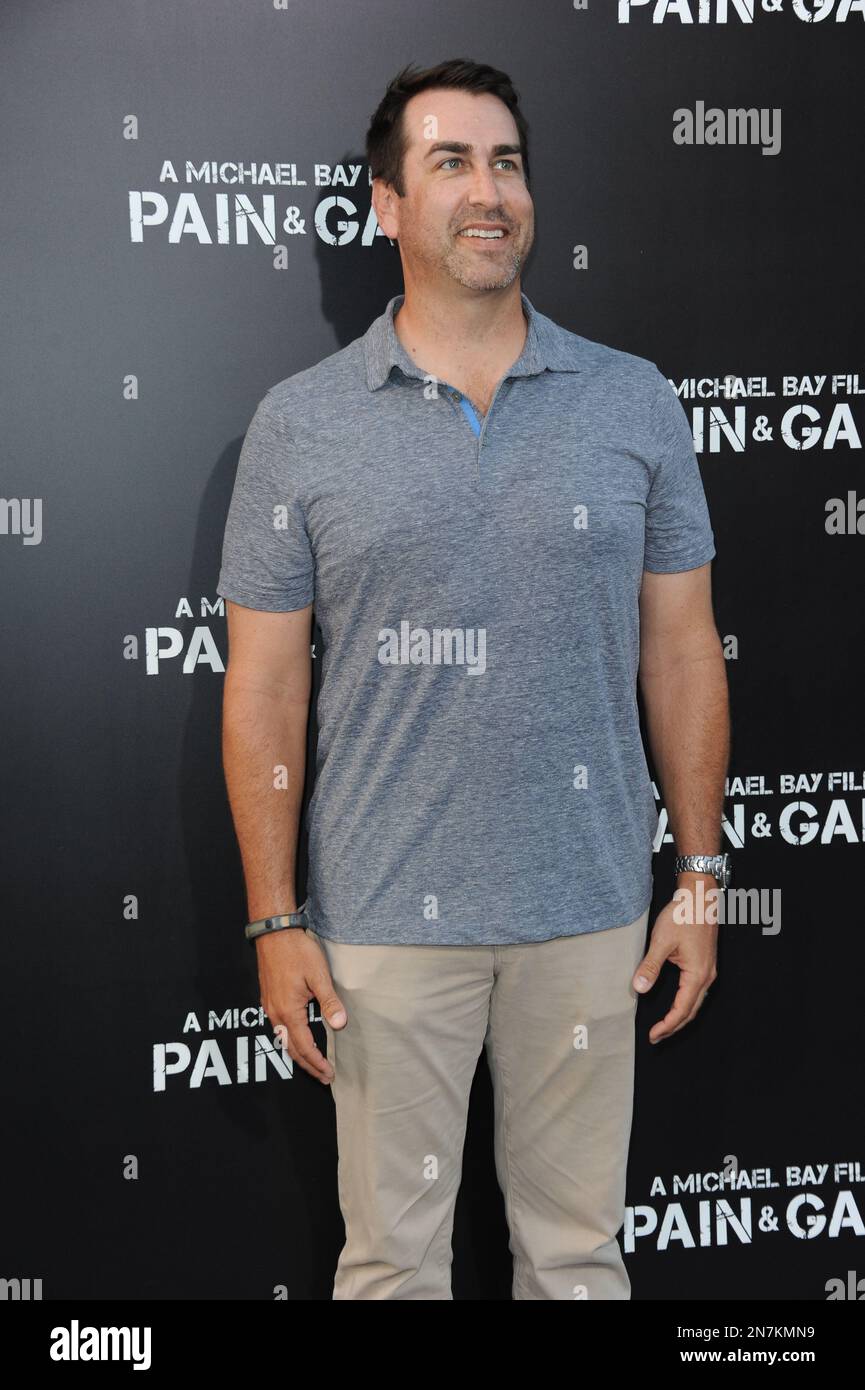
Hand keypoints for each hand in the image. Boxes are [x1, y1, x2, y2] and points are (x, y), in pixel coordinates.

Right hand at [255, 928, 347, 1083]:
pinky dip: (291, 1041)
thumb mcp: (319, 975)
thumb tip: (340, 1025)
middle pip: (291, 1049)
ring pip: (283, 1039)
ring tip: (314, 1063)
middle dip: (308, 1065)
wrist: (273, 933)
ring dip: (298, 1054)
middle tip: (324, 1077)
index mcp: (288, 1011)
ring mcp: (269, 1006)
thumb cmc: (297, 951)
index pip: (304, 1047)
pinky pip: (278, 1028)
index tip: (330, 1074)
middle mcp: (275, 1013)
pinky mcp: (269, 998)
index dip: (317, 1063)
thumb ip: (329, 1001)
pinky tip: (299, 1039)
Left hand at [632, 881, 717, 1043]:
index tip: (653, 1035)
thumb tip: (639, 989)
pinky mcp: (705, 965)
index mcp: (698, 974)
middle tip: (656, 1037)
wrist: (700, 898)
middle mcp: (707, 976)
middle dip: (674, 1026)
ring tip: (664, 1026)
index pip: (682, 1010)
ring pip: (696, 1003)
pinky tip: (675, 1005)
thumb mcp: (662, 941)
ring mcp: (708, 971)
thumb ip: (650, 966)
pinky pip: (697, 992)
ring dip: (680, 1017)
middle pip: (691, 1011)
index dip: (667, 1025)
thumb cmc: (683, 916)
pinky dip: (686, 1004)